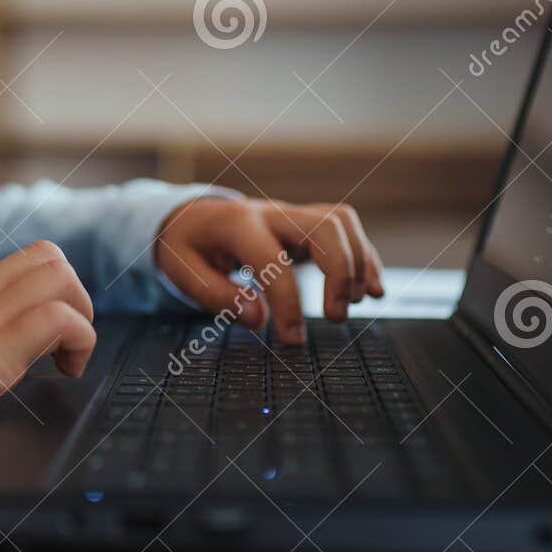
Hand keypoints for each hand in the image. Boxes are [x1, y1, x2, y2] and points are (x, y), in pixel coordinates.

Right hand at [0, 240, 96, 406]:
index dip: (49, 287)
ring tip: (67, 355)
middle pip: (49, 257)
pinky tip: (62, 371)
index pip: (22, 263)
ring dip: (81, 318)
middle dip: (75, 296)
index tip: (51, 327)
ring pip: (60, 278)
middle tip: (65, 339)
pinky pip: (53, 322)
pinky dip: (76, 342)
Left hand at [154, 197, 384, 342]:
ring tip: (354, 303)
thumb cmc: (187, 246)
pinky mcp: (307, 224)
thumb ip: (217, 296)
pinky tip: (371, 289)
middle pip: (324, 225)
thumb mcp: (180, 270)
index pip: (272, 258)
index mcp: (236, 225)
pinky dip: (365, 258)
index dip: (287, 300)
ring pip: (341, 222)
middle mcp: (271, 213)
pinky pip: (347, 230)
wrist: (193, 216)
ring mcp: (293, 215)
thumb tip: (260, 319)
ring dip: (358, 263)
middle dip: (340, 272)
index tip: (293, 338)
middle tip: (336, 316)